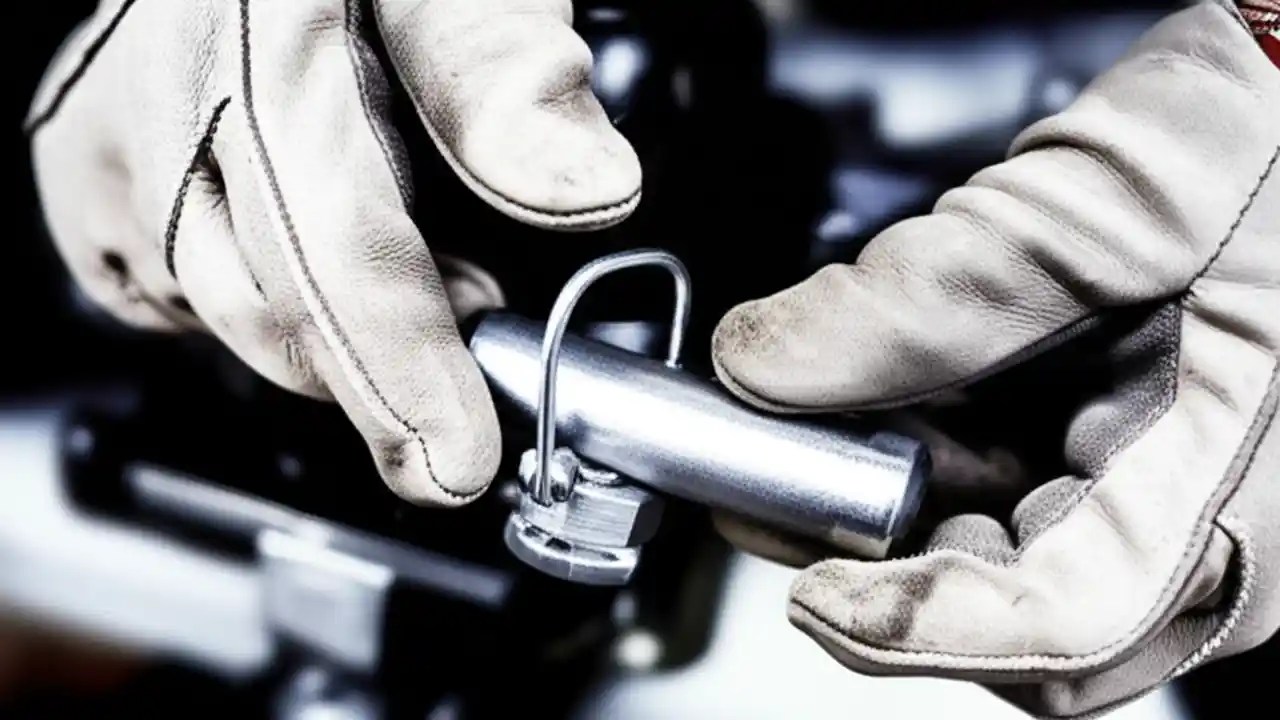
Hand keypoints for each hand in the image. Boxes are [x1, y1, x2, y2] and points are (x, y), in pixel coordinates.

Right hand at [26, 0, 638, 504]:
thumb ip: (508, 71)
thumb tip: (587, 193)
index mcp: (258, 31)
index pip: (332, 240)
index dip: (400, 368)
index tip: (454, 463)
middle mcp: (157, 88)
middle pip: (266, 304)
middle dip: (380, 372)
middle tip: (470, 332)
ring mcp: (106, 130)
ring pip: (221, 310)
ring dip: (327, 328)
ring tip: (402, 253)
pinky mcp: (82, 163)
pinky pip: (170, 292)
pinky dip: (258, 299)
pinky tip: (299, 244)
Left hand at [711, 2, 1279, 715]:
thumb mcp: (1097, 206)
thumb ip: (918, 298)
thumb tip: (767, 365)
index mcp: (1235, 489)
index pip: (1059, 624)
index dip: (912, 623)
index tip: (808, 588)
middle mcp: (1215, 529)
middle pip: (1010, 607)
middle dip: (876, 542)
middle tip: (774, 477)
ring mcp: (1175, 505)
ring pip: (999, 554)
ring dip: (892, 492)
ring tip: (810, 421)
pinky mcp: (1137, 467)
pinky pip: (1017, 498)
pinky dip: (934, 456)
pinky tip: (882, 400)